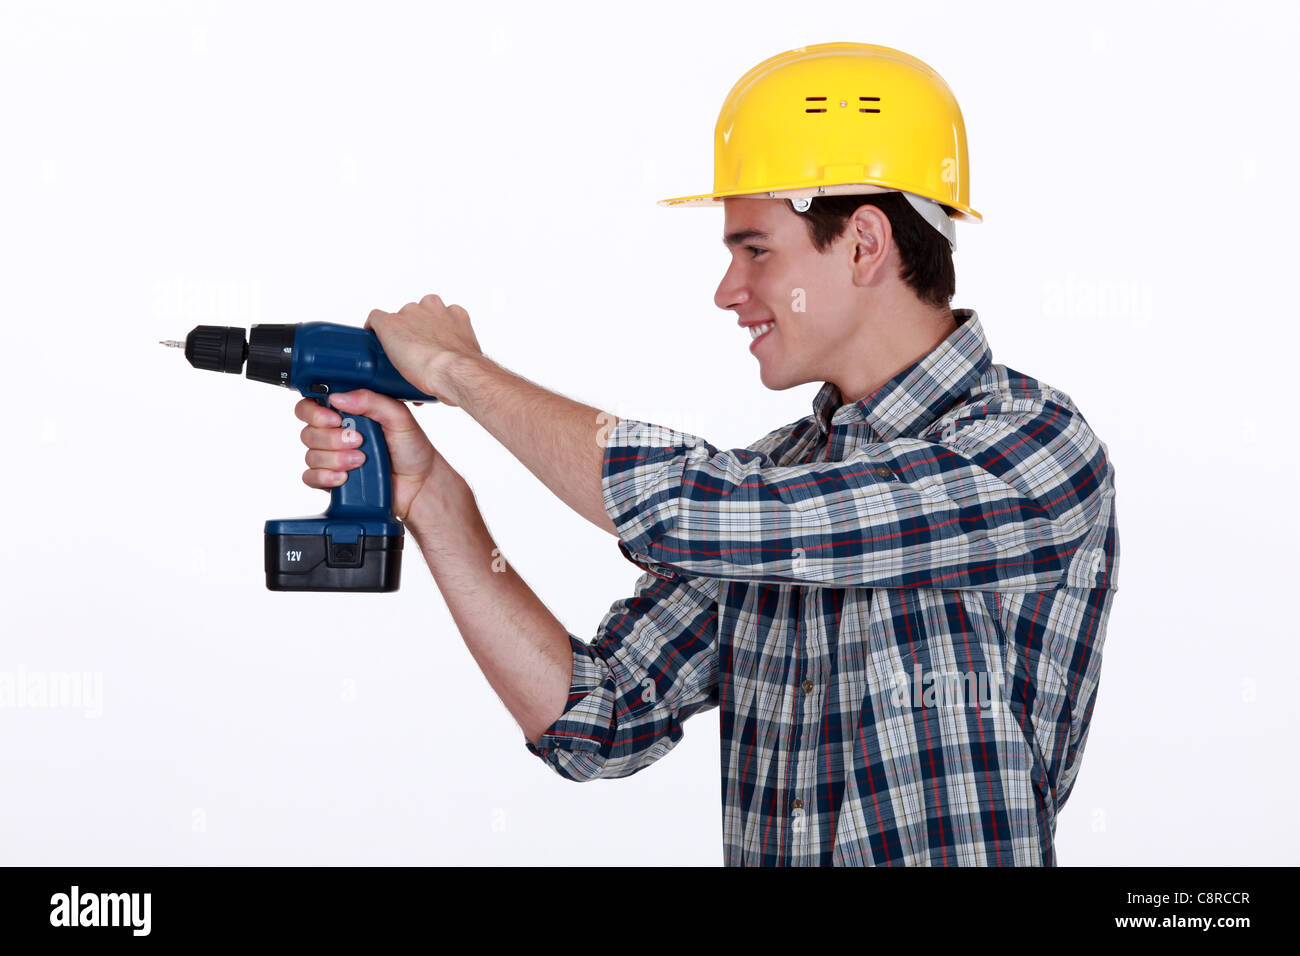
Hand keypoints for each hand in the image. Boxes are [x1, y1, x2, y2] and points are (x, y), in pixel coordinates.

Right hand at [296, 388, 458, 522]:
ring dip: (335, 458)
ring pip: (311, 455)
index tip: (335, 419)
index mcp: (348, 414)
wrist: (420, 484)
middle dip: (332, 438)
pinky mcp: (332, 481)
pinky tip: (344, 477)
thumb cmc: (411, 449)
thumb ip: (372, 401)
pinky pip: (311, 478)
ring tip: (361, 460)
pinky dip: (325, 477)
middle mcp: (335, 434)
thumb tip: (338, 397)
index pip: (312, 407)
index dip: (315, 412)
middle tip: (358, 441)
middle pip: (309, 432)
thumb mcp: (398, 417)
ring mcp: (332, 458)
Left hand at [366, 294, 482, 407]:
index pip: (438, 316)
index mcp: (454, 315)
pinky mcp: (390, 322)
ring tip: (396, 354)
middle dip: (414, 332)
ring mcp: (410, 313)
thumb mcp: (468, 358)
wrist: (453, 371)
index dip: (431, 332)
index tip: (429, 346)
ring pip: (397, 318)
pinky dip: (373, 329)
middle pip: (416, 314)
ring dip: (396, 333)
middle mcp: (432, 307)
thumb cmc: (464, 370)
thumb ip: (459, 357)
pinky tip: (373, 342)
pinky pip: (375, 319)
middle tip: (413, 354)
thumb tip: (450, 376)